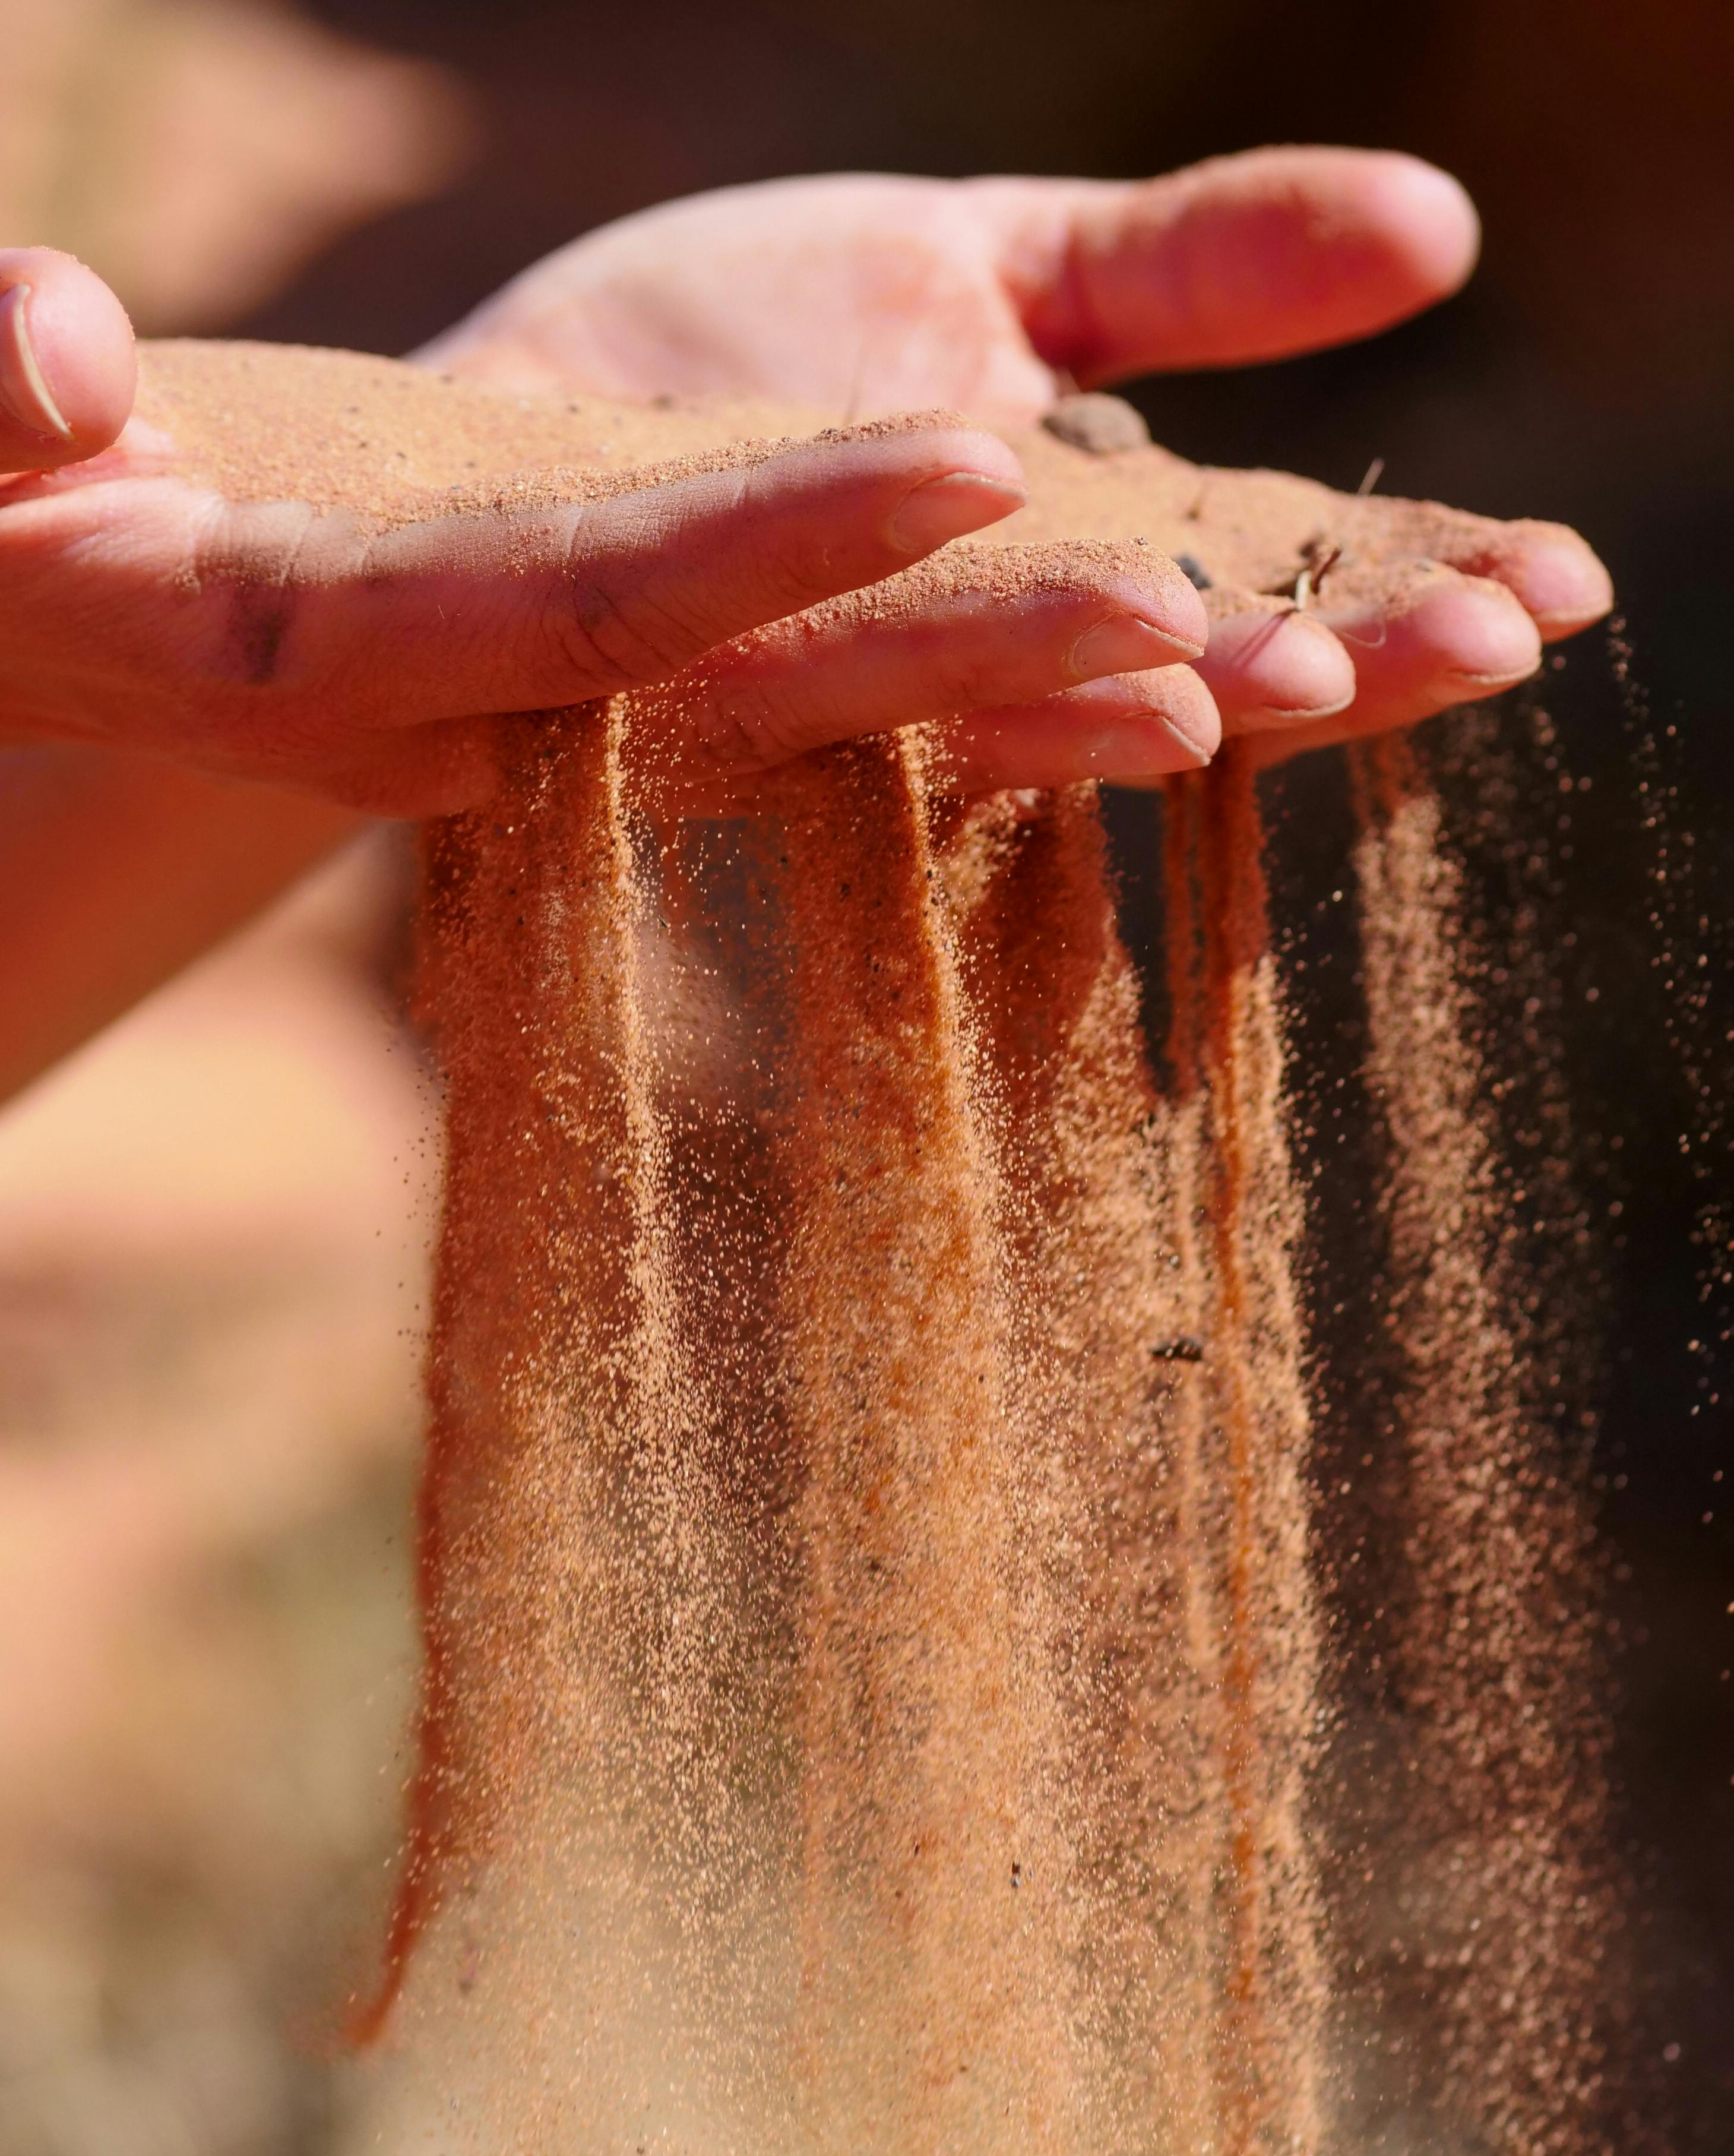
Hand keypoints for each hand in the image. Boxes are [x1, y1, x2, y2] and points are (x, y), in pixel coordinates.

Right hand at [0, 244, 1222, 811]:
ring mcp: (527, 708)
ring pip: (812, 692)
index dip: (773, 535)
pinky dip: (947, 668)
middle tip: (1240, 636)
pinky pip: (781, 677)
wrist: (15, 616)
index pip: (582, 589)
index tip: (981, 458)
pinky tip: (1121, 648)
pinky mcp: (565, 675)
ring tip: (1238, 658)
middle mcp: (465, 707)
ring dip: (1021, 682)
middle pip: (760, 679)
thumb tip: (55, 364)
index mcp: (329, 632)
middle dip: (989, 655)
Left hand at [434, 151, 1612, 783]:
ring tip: (1313, 660)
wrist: (458, 426)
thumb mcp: (981, 270)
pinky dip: (972, 650)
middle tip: (1498, 637)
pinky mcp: (685, 683)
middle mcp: (966, 668)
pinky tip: (1106, 642)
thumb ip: (1189, 270)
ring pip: (1034, 710)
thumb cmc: (713, 366)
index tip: (1560, 588)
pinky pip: (837, 678)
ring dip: (1179, 681)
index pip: (1275, 594)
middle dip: (1349, 662)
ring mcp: (830, 694)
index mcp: (1056, 573)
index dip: (1417, 592)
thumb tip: (1445, 227)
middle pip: (1190, 682)